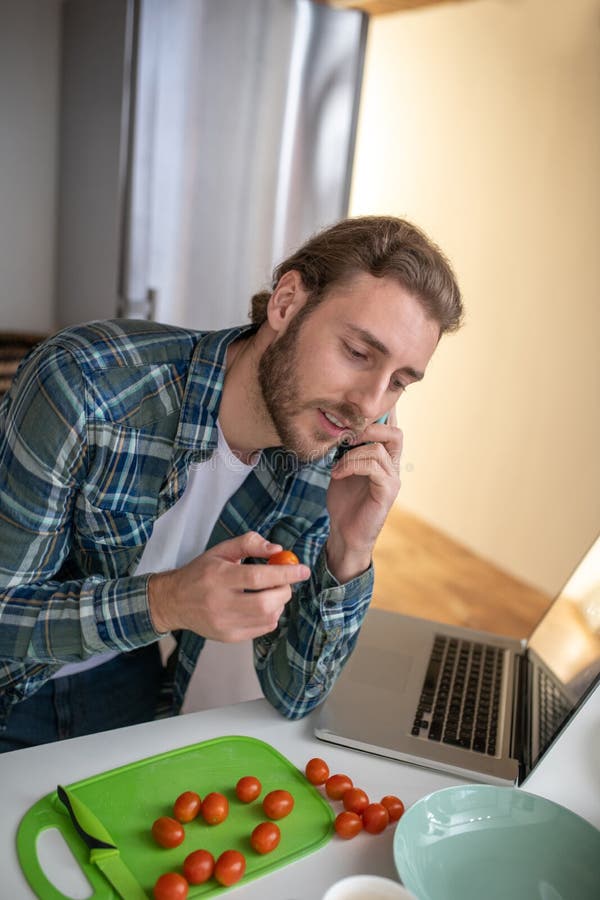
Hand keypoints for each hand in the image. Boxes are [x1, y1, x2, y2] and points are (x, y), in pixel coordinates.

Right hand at [148, 531, 309, 640]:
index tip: (303, 570)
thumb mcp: (222, 550)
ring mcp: (224, 623)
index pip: (258, 577)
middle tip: (284, 582)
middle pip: (266, 603)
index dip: (285, 573)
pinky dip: (271, 616)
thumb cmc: (201, 572)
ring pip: (268, 618)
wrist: (174, 601)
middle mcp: (220, 603)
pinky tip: (261, 606)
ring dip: (279, 603)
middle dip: (284, 590)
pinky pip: (262, 629)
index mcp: (219, 577)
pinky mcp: (228, 637)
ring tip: (271, 593)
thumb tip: (278, 550)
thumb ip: (250, 543)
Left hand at [326, 408, 402, 581]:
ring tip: (336, 466)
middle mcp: (393, 466)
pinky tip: (338, 474)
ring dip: (352, 453)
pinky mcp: (387, 491)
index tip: (355, 407)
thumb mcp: (342, 468)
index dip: (380, 413)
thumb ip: (346, 449)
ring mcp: (392, 479)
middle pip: (394, 432)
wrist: (344, 533)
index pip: (390, 428)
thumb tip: (337, 425)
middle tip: (345, 436)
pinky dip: (352, 465)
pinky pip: (374, 467)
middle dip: (368, 428)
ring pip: (379, 449)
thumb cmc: (344, 502)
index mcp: (384, 458)